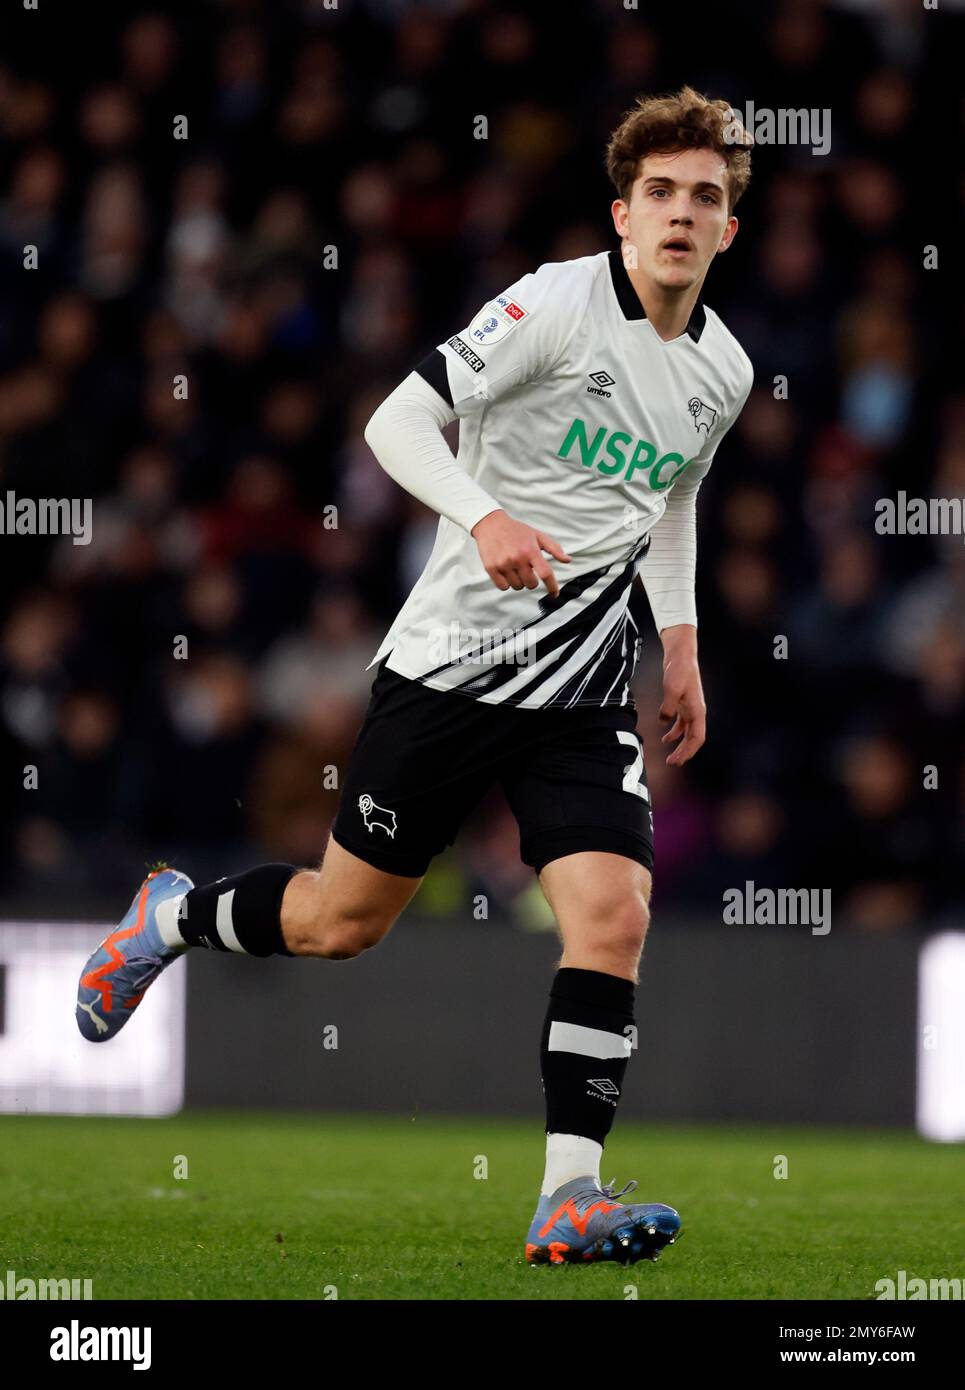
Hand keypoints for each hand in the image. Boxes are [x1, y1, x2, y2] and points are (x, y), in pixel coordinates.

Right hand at [471, 510, 571, 596]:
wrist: (491, 524)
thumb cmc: (516, 530)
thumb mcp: (537, 535)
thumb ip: (554, 548)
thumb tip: (567, 560)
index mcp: (530, 550)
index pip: (545, 573)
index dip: (552, 586)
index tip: (555, 593)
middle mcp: (517, 557)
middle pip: (531, 584)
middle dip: (531, 581)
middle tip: (527, 570)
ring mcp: (503, 563)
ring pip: (517, 587)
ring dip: (519, 581)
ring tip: (514, 568)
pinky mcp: (491, 568)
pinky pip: (503, 587)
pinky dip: (506, 583)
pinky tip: (506, 572)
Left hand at [658, 625, 705, 765]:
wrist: (681, 654)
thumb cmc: (679, 669)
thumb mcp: (672, 688)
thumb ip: (668, 707)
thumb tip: (664, 722)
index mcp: (698, 710)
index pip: (697, 737)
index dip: (688, 751)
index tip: (677, 761)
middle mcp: (696, 712)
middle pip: (693, 739)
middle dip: (683, 753)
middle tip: (671, 764)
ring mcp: (690, 708)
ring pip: (687, 733)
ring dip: (679, 745)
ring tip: (669, 757)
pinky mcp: (683, 704)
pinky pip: (681, 724)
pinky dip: (674, 732)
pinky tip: (664, 738)